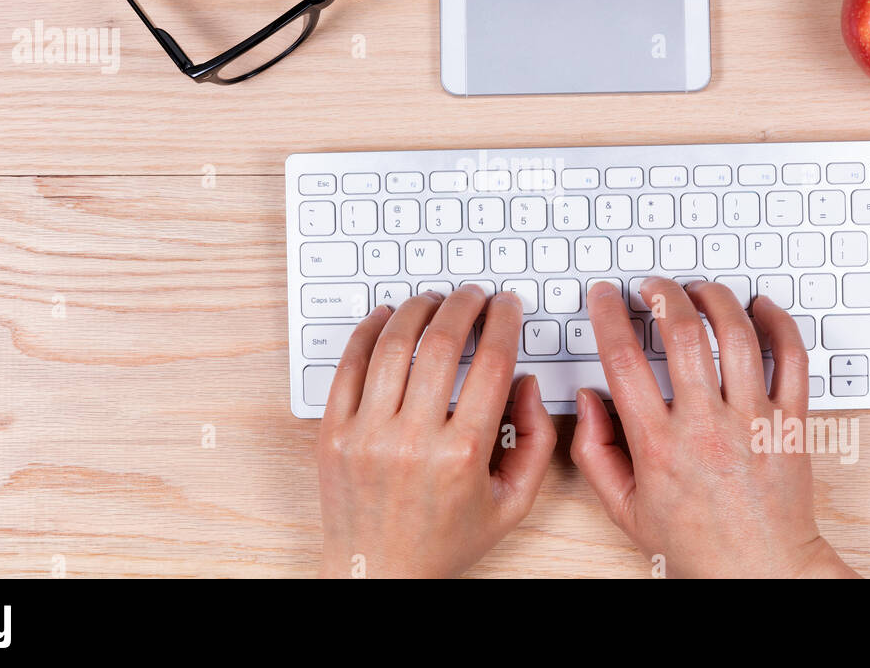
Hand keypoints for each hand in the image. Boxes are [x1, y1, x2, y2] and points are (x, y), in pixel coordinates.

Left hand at [317, 284, 555, 577]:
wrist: (378, 574)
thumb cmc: (445, 541)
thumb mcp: (512, 503)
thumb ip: (535, 441)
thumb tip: (526, 383)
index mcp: (463, 454)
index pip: (491, 362)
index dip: (503, 321)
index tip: (506, 306)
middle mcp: (413, 440)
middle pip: (442, 342)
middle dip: (464, 305)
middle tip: (473, 295)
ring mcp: (367, 434)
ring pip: (394, 344)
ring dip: (417, 309)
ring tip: (433, 300)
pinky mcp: (334, 433)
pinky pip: (349, 365)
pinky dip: (368, 331)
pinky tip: (386, 316)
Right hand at [571, 278, 856, 577]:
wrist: (762, 571)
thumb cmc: (696, 543)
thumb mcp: (624, 509)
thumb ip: (594, 452)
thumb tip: (589, 399)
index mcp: (659, 445)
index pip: (623, 360)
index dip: (608, 316)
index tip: (604, 297)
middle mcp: (707, 426)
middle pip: (682, 334)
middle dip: (662, 294)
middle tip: (652, 286)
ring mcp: (754, 421)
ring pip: (738, 335)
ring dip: (715, 299)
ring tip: (699, 290)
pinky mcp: (791, 423)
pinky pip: (793, 359)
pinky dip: (779, 323)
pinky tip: (760, 308)